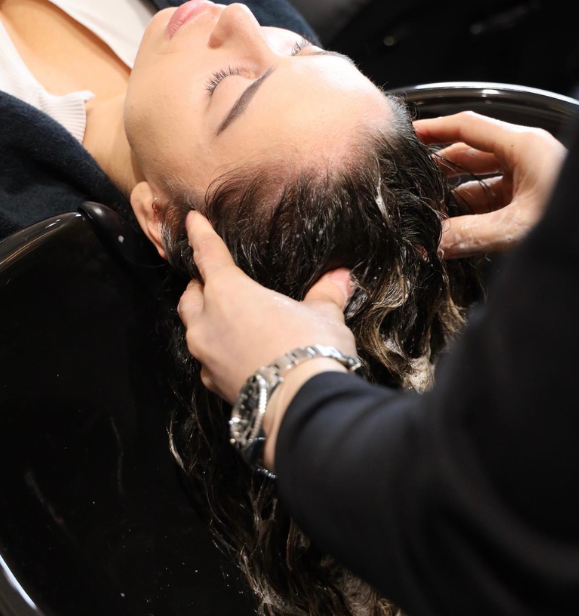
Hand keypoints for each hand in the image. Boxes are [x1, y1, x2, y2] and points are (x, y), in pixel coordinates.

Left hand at [177, 210, 355, 404]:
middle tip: (212, 280)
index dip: (199, 235)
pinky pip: (207, 361)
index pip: (208, 255)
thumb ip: (326, 293)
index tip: (191, 221)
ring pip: (193, 329)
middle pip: (190, 295)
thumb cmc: (309, 348)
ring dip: (204, 319)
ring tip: (224, 318)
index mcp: (229, 292)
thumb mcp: (323, 314)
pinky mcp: (214, 385)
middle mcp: (208, 322)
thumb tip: (340, 277)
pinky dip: (217, 352)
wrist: (302, 405)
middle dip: (199, 285)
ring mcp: (206, 357)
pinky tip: (236, 354)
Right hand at [414, 112, 566, 258]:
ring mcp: (531, 177)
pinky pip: (495, 199)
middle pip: (470, 153)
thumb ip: (469, 234)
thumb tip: (433, 242)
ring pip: (481, 180)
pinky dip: (474, 211)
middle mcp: (527, 155)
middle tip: (413, 184)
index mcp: (524, 146)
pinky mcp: (534, 198)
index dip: (433, 129)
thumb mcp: (517, 228)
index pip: (467, 126)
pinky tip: (456, 228)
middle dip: (440, 170)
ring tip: (431, 214)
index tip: (407, 135)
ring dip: (456, 197)